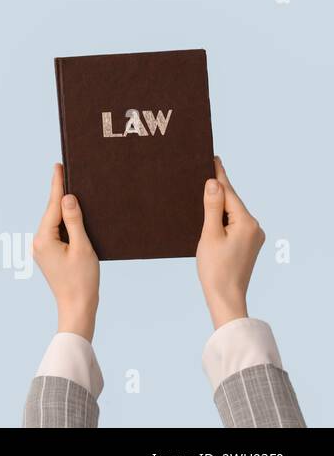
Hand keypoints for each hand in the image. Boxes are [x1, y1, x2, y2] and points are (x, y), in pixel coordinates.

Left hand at [32, 164, 99, 341]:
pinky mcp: (49, 255)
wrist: (77, 308)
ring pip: (55, 222)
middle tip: (64, 170)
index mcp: (44, 238)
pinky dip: (66, 223)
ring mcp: (42, 249)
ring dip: (64, 209)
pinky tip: (74, 215)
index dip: (58, 185)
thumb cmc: (82, 281)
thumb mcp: (82, 248)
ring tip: (72, 189)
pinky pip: (57, 232)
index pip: (53, 206)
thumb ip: (74, 221)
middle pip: (52, 212)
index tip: (58, 166)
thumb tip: (67, 199)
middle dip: (60, 194)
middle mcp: (39, 242)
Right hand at [196, 156, 264, 329]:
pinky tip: (210, 215)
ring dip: (218, 204)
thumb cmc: (216, 268)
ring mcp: (252, 237)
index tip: (213, 157)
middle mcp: (254, 227)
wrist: (226, 297)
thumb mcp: (210, 234)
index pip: (229, 192)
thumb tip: (214, 182)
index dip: (219, 175)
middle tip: (202, 170)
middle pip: (231, 201)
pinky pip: (233, 223)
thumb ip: (213, 207)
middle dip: (217, 189)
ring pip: (232, 212)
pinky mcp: (247, 244)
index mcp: (246, 222)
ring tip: (202, 191)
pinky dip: (221, 217)